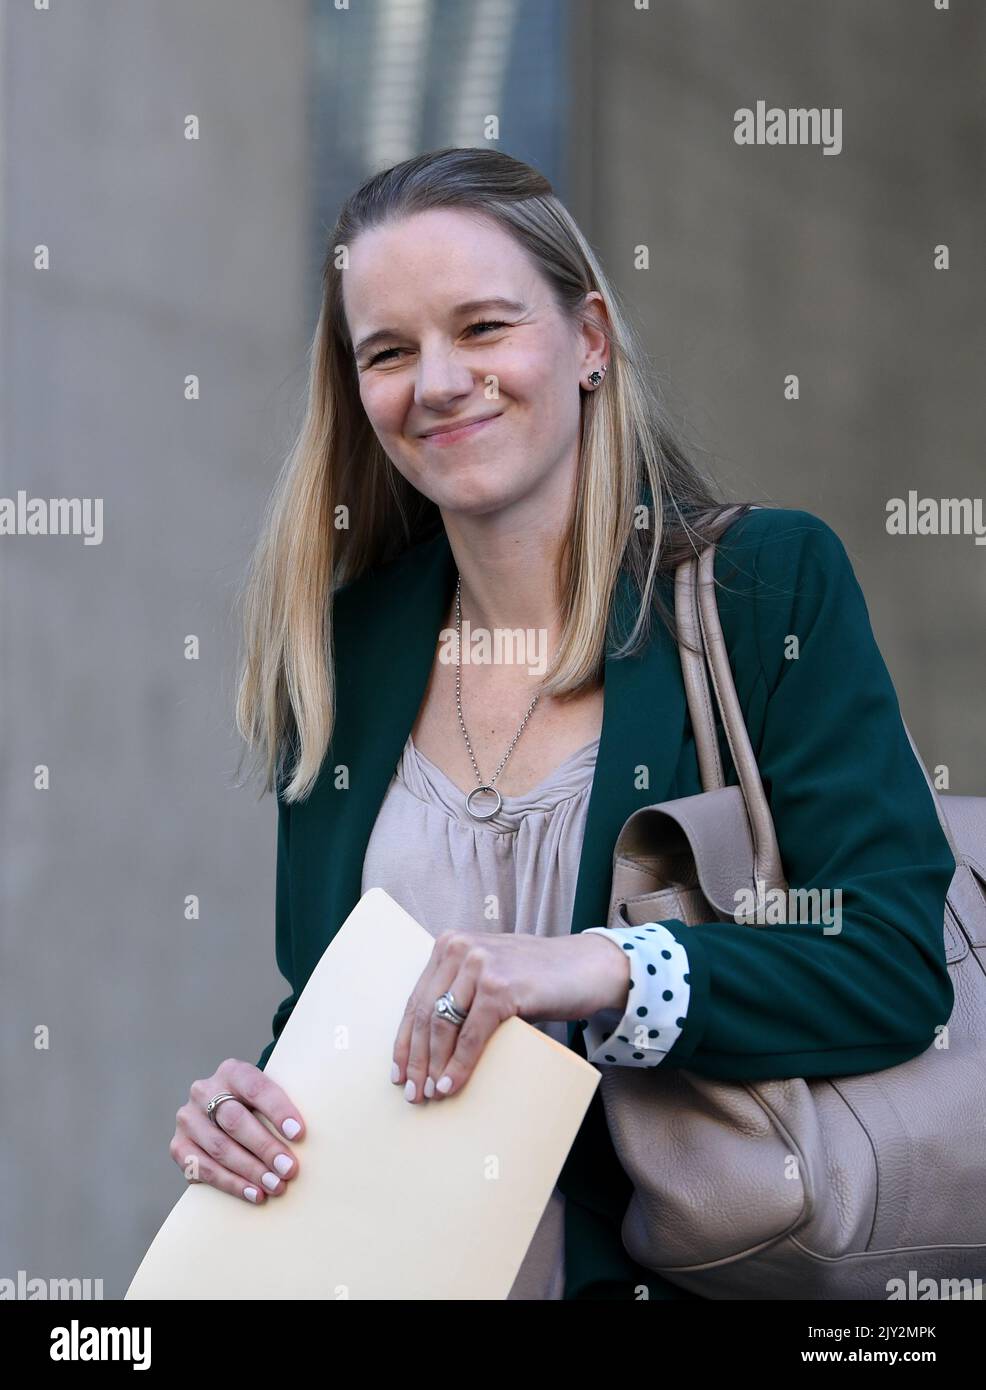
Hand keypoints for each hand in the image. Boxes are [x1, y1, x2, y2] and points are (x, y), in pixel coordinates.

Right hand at [170, 1058, 305, 1203]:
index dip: (278, 1110)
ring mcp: (188, 1119)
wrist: (222, 1114)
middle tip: (289, 1169)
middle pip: (235, 1121)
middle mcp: (204, 1091)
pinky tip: (254, 1193)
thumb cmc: (256, 1108)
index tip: (299, 1134)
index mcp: (232, 1071)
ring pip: (220, 1148)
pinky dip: (231, 1184)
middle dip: (265, 1147)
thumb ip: (278, 1110)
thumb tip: (301, 1139)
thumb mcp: (266, 1098)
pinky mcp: (178, 1146)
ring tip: (276, 1186)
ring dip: (250, 1171)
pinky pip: (204, 1169)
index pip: (256, 1088)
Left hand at [391, 929, 630, 1104]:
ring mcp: (480, 966)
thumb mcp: (490, 975)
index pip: (417, 999)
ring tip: (431, 1093)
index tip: (398, 1071)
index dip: (404, 1040)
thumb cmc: (537, 978)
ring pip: (442, 1026)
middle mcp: (460, 949)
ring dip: (433, 1066)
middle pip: (425, 1014)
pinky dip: (459, 1065)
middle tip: (412, 1091)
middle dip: (416, 1059)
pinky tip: (452, 1084)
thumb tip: (429, 1046)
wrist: (586, 967)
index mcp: (450, 944)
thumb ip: (461, 993)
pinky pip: (471, 1036)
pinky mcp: (500, 987)